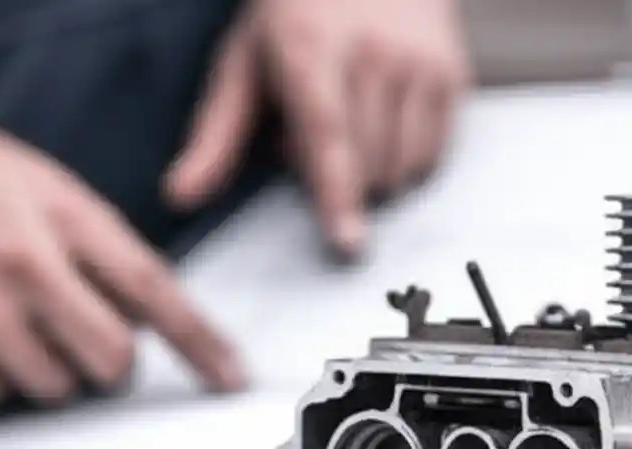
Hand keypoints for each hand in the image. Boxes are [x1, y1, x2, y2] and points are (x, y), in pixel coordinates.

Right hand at [0, 95, 244, 407]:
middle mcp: (27, 269)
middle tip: (78, 335)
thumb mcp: (29, 176)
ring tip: (3, 319)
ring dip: (44, 368)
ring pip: (55, 390)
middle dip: (106, 360)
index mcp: (59, 214)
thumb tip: (134, 299)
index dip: (200, 343)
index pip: (152, 290)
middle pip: (112, 361)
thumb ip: (85, 236)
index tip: (227, 376)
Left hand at [165, 0, 469, 257]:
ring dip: (374, 174)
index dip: (336, 195)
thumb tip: (180, 196)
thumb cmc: (292, 16)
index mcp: (310, 49)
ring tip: (350, 126)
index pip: (328, 136)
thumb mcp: (242, 64)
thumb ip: (215, 137)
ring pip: (404, 166)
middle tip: (314, 140)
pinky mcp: (451, 71)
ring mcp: (419, 60)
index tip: (347, 243)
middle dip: (341, 181)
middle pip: (368, 166)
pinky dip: (405, 158)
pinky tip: (383, 121)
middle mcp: (372, 53)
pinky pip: (433, 153)